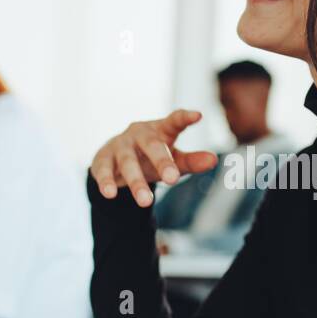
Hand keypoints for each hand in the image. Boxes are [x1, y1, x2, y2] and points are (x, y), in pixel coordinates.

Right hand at [90, 109, 217, 207]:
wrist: (116, 160)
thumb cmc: (151, 158)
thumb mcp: (174, 159)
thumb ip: (192, 161)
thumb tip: (214, 160)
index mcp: (160, 130)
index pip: (174, 121)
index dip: (184, 118)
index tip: (198, 116)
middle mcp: (139, 134)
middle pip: (152, 146)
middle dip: (162, 162)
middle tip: (172, 180)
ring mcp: (120, 145)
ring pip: (127, 161)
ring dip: (136, 181)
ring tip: (145, 202)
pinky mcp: (103, 158)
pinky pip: (103, 169)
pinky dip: (106, 181)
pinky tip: (110, 194)